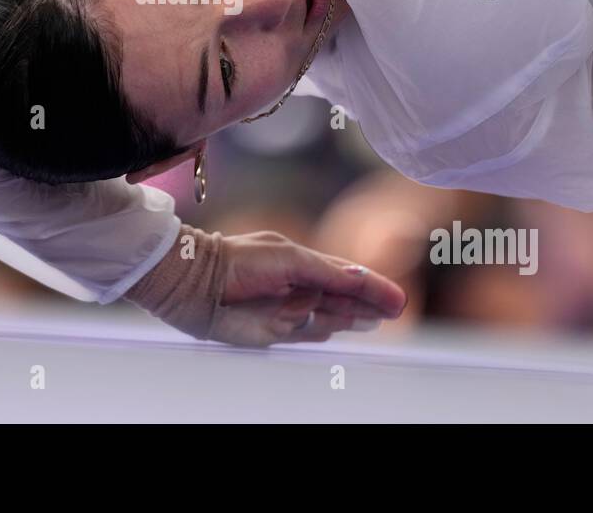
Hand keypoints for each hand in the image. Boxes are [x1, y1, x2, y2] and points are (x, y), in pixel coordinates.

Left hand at [208, 230, 407, 346]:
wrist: (198, 283)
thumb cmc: (239, 262)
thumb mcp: (290, 260)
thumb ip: (325, 272)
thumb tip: (357, 276)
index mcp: (300, 261)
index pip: (344, 274)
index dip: (371, 285)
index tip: (394, 297)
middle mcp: (297, 285)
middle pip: (341, 297)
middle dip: (367, 302)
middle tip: (394, 309)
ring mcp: (288, 309)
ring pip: (329, 316)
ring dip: (352, 316)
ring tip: (377, 317)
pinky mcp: (275, 330)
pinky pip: (308, 332)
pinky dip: (325, 329)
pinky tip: (345, 326)